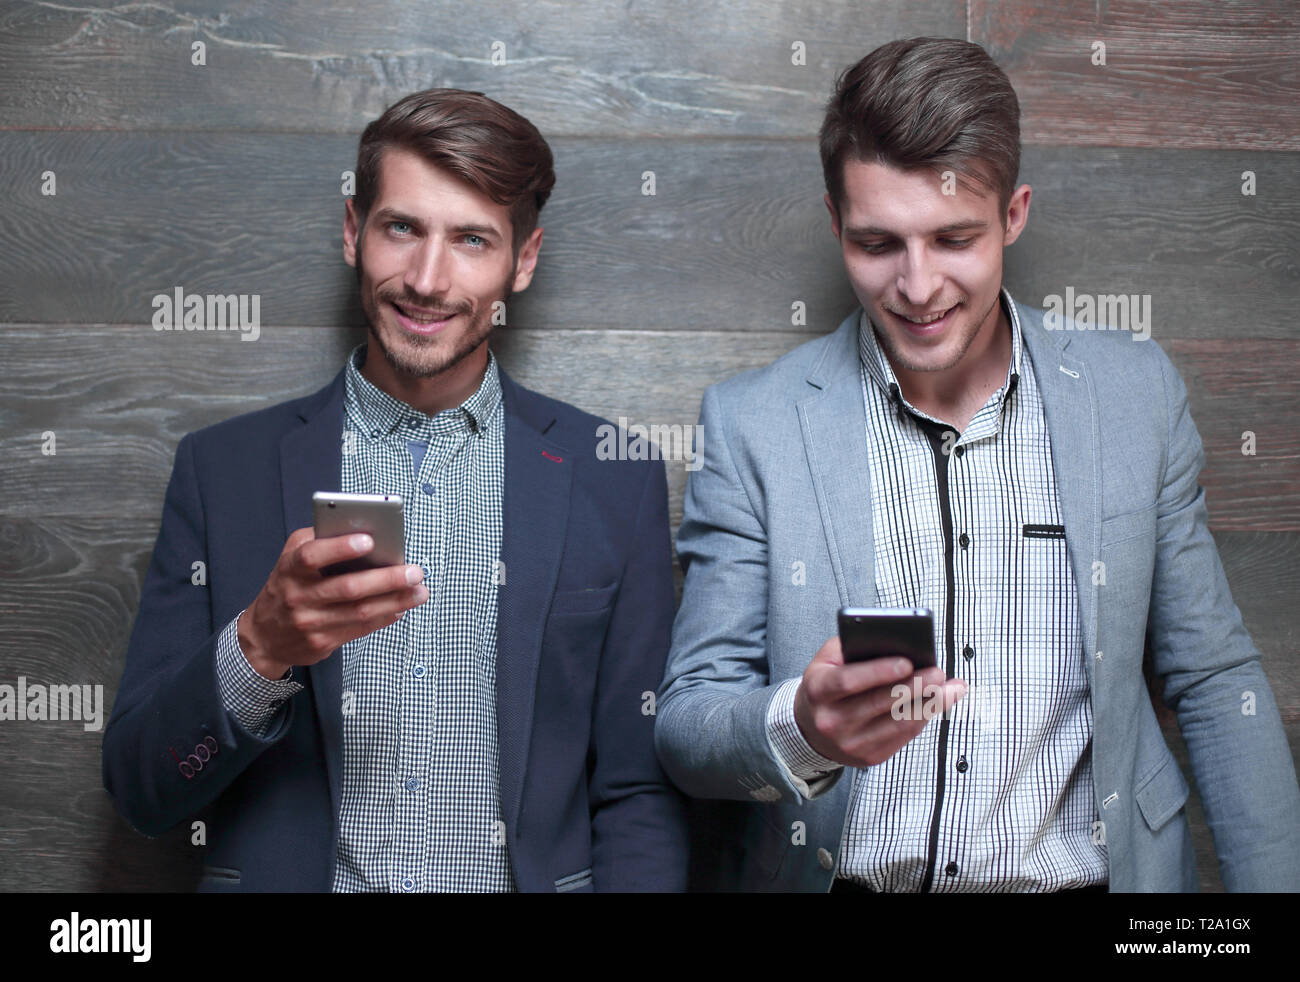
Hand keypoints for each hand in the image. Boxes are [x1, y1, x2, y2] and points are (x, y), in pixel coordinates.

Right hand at [236, 527, 426, 678]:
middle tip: (414, 571)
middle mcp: (298, 596)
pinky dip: (385, 616)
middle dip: (386, 578)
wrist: (264, 636)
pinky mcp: (321, 643)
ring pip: (360, 611)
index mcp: (290, 568)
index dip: (340, 548)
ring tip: (420, 591)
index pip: (312, 556)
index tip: (370, 540)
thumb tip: (364, 531)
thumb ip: (320, 541)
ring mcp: (310, 622)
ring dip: (396, 600)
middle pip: (348, 587)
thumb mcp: (291, 557)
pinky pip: (360, 629)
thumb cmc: (287, 586)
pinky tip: (402, 607)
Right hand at [793, 636, 965, 767]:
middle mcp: (831, 721)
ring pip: (898, 724)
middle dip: (913, 687)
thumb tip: (894, 643)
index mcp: (817, 691)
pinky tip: (938, 704)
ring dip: (930, 705)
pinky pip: (903, 736)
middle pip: (879, 703)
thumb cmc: (826, 685)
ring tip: (950, 689)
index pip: (847, 682)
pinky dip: (924, 718)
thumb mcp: (827, 661)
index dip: (877, 672)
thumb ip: (853, 647)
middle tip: (937, 672)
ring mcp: (850, 743)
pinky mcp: (869, 757)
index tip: (907, 662)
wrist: (810, 729)